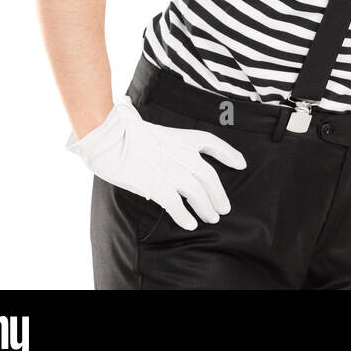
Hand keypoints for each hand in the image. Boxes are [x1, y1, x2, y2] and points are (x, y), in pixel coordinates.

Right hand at [66, 98, 246, 230]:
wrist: (109, 138)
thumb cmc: (124, 131)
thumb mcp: (154, 127)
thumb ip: (163, 138)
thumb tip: (160, 137)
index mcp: (184, 138)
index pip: (214, 144)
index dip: (230, 155)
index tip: (241, 164)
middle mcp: (183, 155)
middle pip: (210, 178)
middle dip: (219, 195)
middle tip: (224, 209)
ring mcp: (172, 171)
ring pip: (198, 194)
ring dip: (207, 208)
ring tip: (212, 218)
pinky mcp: (158, 187)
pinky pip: (177, 206)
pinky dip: (185, 217)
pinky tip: (190, 224)